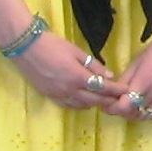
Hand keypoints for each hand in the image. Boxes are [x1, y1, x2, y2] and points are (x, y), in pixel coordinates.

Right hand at [3, 19, 130, 112]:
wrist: (25, 47)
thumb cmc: (52, 44)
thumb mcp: (75, 51)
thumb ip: (93, 65)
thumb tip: (109, 75)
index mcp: (78, 77)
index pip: (102, 87)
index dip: (115, 90)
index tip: (126, 91)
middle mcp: (69, 90)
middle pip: (94, 100)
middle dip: (108, 100)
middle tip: (119, 99)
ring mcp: (58, 95)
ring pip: (81, 106)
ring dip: (94, 104)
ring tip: (104, 101)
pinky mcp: (49, 96)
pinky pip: (68, 105)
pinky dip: (79, 105)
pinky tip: (84, 102)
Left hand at [117, 22, 151, 121]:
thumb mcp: (136, 62)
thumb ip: (125, 79)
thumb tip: (114, 91)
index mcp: (143, 84)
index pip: (122, 107)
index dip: (110, 106)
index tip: (105, 101)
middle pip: (130, 113)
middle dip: (118, 109)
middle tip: (113, 100)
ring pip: (142, 116)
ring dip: (131, 112)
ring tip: (126, 102)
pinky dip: (145, 113)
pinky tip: (142, 104)